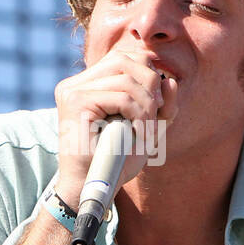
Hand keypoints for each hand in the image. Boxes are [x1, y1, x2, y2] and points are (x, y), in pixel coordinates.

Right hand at [53, 49, 178, 205]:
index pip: (125, 57)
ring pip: (125, 78)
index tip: (158, 104)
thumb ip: (162, 106)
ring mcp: (73, 90)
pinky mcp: (75, 102)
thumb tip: (170, 81)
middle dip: (150, 85)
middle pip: (125, 59)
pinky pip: (120, 97)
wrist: (90, 187)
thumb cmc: (115, 161)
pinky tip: (139, 134)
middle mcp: (76, 82)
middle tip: (156, 114)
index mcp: (88, 84)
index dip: (149, 73)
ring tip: (147, 130)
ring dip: (146, 105)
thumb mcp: (147, 128)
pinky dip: (138, 115)